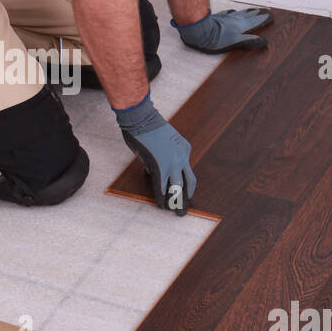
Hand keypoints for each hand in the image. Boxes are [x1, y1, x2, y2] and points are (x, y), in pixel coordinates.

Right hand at [113, 94, 195, 214]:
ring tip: (176, 213)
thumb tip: (153, 170)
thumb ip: (162, 156)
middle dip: (188, 197)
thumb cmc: (147, 126)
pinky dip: (162, 197)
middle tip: (186, 209)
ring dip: (178, 201)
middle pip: (189, 182)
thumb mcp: (162, 141)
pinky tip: (161, 205)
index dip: (186, 185)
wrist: (141, 117)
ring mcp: (173, 162)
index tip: (187, 195)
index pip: (187, 172)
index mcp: (185, 149)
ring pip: (179, 187)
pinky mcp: (160, 166)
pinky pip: (163, 185)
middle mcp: (182, 157)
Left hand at [173, 7, 272, 52]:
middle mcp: (236, 20)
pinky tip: (232, 12)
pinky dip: (233, 12)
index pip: (256, 22)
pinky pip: (228, 13)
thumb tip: (264, 41)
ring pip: (240, 13)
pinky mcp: (218, 17)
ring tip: (253, 10)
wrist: (199, 30)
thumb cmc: (216, 38)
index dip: (264, 19)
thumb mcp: (235, 42)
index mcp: (241, 26)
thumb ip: (249, 41)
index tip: (271, 16)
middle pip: (250, 15)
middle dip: (258, 13)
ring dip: (248, 12)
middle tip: (265, 10)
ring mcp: (227, 17)